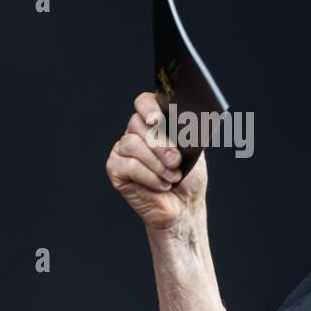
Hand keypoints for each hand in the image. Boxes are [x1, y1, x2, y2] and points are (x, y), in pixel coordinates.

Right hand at [105, 91, 207, 231]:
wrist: (185, 207)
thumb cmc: (189, 178)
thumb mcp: (194, 152)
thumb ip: (185, 133)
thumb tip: (185, 118)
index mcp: (155, 123)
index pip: (144, 102)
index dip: (149, 108)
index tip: (158, 120)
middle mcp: (136, 133)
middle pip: (137, 123)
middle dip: (160, 144)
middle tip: (176, 161)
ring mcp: (123, 150)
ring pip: (132, 143)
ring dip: (157, 163)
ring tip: (173, 177)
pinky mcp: (115, 168)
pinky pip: (127, 165)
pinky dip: (149, 177)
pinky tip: (162, 185)